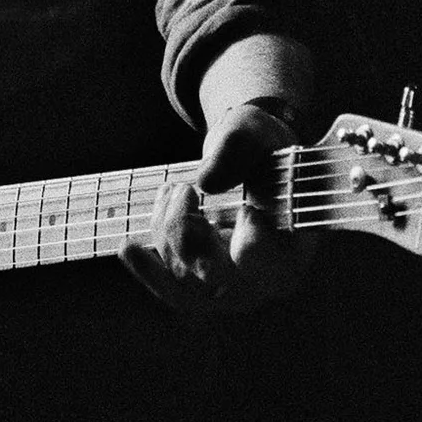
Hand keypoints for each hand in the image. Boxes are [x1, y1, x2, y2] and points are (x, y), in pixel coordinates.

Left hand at [121, 102, 318, 316]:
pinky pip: (169, 287)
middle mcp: (261, 281)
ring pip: (183, 276)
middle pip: (215, 277)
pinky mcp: (200, 284)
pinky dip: (146, 268)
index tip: (248, 212)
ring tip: (172, 189)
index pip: (271, 268)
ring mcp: (229, 287)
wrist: (250, 160)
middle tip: (184, 188)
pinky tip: (129, 248)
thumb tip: (206, 181)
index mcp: (293, 251)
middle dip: (185, 231)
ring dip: (165, 229)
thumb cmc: (260, 148)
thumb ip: (238, 150)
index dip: (255, 246)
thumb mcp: (254, 134)